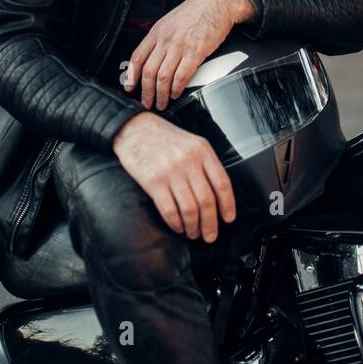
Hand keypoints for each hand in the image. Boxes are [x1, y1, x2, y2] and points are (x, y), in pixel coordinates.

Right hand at [111, 112, 236, 241]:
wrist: (134, 128)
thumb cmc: (163, 137)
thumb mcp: (191, 142)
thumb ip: (205, 163)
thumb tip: (217, 193)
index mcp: (202, 150)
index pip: (222, 183)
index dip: (228, 205)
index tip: (228, 218)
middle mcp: (189, 161)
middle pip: (207, 200)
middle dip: (211, 223)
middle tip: (210, 235)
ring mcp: (171, 171)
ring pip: (190, 209)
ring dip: (193, 226)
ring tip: (194, 233)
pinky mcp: (153, 181)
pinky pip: (169, 210)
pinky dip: (176, 223)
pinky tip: (178, 227)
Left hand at [123, 0, 256, 110]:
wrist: (219, 0)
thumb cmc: (199, 11)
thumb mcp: (172, 21)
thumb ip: (162, 38)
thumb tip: (154, 58)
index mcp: (158, 31)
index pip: (137, 57)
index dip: (131, 76)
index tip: (129, 88)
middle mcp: (166, 38)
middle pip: (148, 71)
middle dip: (145, 92)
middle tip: (146, 103)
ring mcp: (180, 45)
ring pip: (163, 76)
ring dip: (161, 94)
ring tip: (162, 103)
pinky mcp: (197, 51)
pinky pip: (182, 75)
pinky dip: (177, 88)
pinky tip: (177, 94)